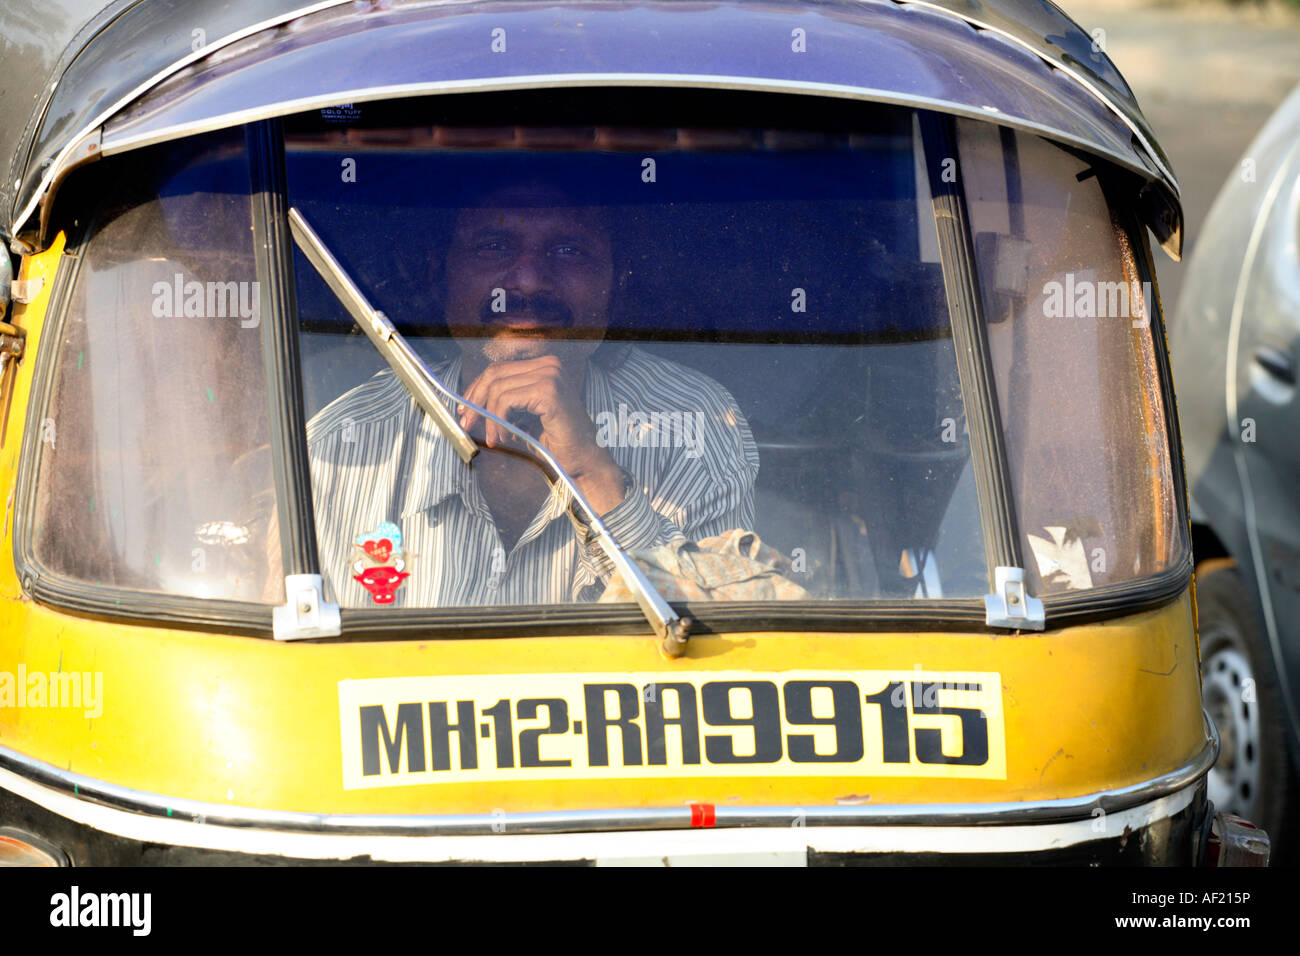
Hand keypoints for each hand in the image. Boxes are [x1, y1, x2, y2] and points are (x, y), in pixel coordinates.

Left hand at [458, 355, 625, 512]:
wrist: (583, 461)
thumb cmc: (556, 443)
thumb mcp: (524, 416)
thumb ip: (504, 403)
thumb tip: (470, 402)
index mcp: (545, 366)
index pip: (499, 368)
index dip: (477, 388)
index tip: (466, 408)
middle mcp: (550, 364)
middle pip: (494, 372)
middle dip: (476, 399)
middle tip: (467, 422)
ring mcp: (551, 375)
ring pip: (497, 388)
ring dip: (488, 417)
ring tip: (494, 437)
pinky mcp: (548, 391)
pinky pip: (506, 400)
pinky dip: (497, 421)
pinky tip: (503, 437)